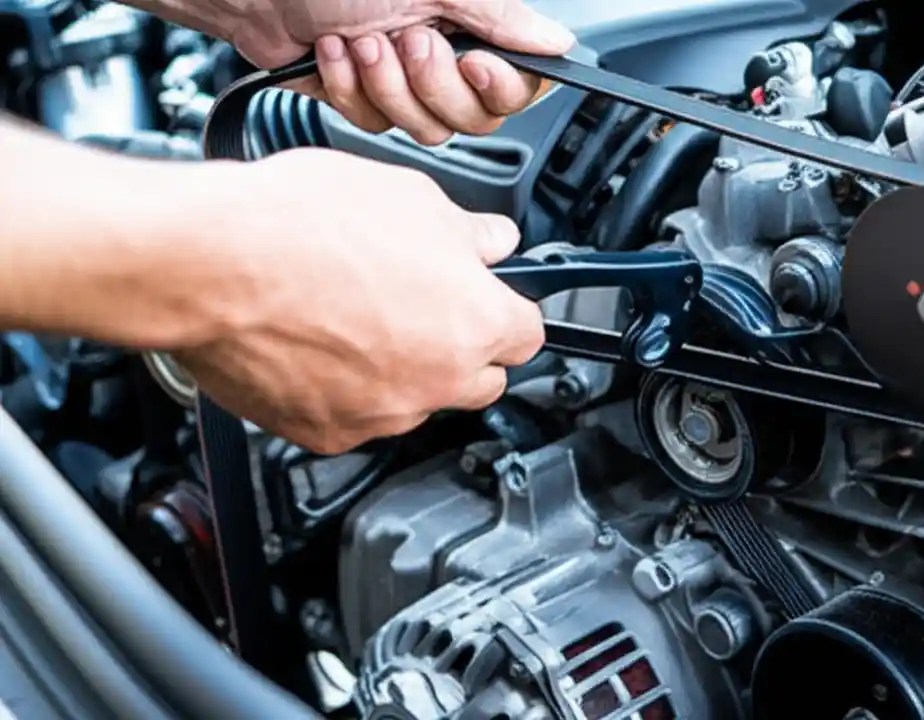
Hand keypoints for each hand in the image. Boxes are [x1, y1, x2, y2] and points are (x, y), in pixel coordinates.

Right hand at [173, 149, 543, 453]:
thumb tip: (492, 241)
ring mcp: (381, 414)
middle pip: (479, 377)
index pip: (528, 333)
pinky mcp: (324, 432)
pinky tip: (315, 340)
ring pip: (414, 399)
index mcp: (474, 322)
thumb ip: (466, 232)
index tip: (487, 294)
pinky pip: (354, 416)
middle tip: (419, 300)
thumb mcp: (409, 197)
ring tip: (350, 311)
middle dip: (461, 345)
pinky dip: (344, 389)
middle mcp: (436, 380)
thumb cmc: (301, 224)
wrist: (208, 262)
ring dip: (400, 368)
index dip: (505, 307)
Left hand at [232, 0, 574, 144]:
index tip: (471, 61)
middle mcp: (445, 54)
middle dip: (432, 84)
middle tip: (407, 40)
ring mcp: (404, 81)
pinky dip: (349, 89)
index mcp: (472, 23)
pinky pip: (377, 126)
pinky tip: (334, 53)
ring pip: (427, 130)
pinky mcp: (365, 100)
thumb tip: (556, 41)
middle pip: (476, 117)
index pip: (522, 81)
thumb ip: (500, 17)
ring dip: (387, 86)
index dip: (500, 84)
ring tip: (362, 41)